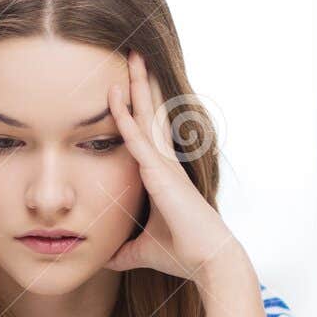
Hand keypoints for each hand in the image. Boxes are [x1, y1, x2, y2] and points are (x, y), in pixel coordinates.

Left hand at [104, 50, 240, 280]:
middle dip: (141, 84)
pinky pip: (138, 140)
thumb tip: (107, 259)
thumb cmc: (183, 254)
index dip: (137, 108)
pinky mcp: (162, 175)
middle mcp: (165, 163)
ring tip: (132, 55)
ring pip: (147, 117)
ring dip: (137, 86)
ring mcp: (165, 165)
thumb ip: (124, 250)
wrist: (209, 262)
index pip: (146, 134)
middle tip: (134, 54)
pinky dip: (124, 117)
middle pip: (150, 114)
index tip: (126, 84)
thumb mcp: (143, 250)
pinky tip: (114, 96)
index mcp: (163, 174)